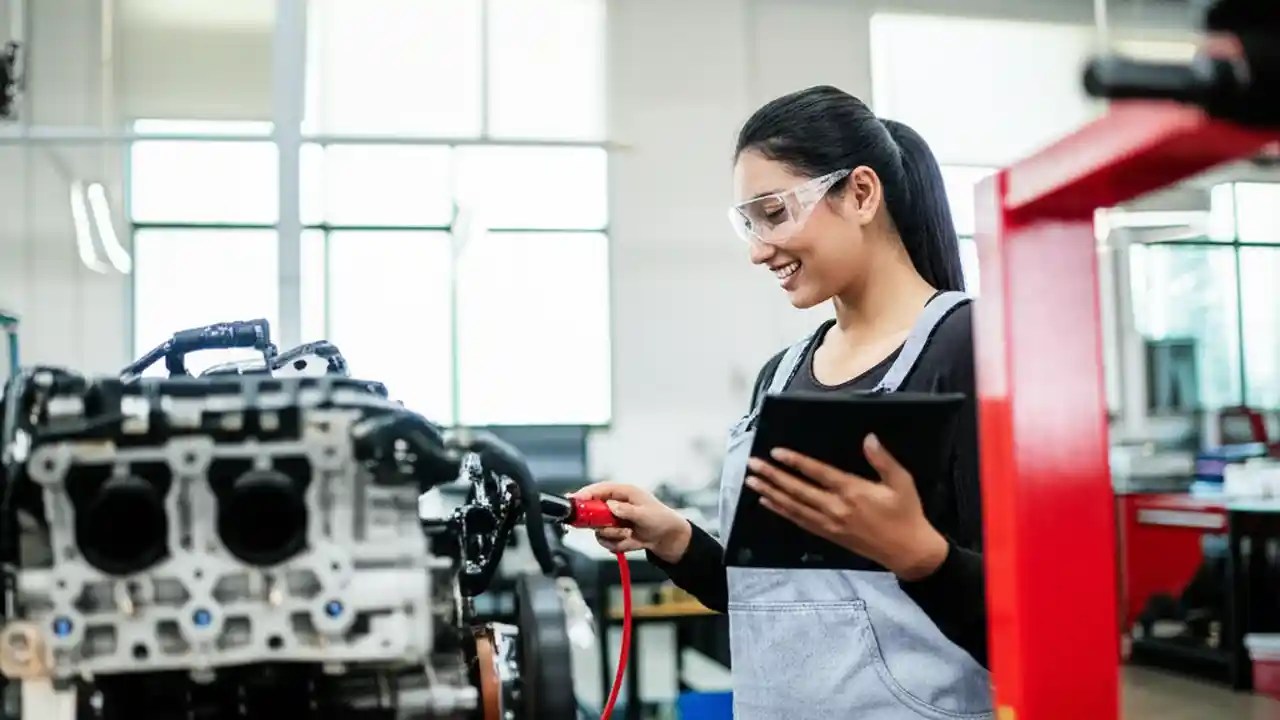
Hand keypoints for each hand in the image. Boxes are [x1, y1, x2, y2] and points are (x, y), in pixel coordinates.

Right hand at [570, 482, 692, 562]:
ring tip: (628, 533)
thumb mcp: (645, 513)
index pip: (600, 489)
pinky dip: (616, 544)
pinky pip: (605, 541)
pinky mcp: (613, 534)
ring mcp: (612, 520)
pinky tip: (629, 541)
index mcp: (623, 493)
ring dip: (612, 535)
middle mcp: (614, 505)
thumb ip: (627, 510)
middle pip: (592, 510)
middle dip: (596, 520)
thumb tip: (611, 506)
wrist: (667, 538)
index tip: (575, 500)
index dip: (586, 493)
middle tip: (606, 525)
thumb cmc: (661, 519)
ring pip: (598, 529)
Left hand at [744, 434, 948, 580]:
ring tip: (752, 481)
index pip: (817, 473)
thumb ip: (883, 460)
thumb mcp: (902, 482)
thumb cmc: (906, 513)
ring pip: (793, 507)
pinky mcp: (828, 535)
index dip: (795, 462)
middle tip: (752, 464)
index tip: (776, 452)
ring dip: (771, 492)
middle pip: (797, 490)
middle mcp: (836, 508)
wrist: (908, 552)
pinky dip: (781, 511)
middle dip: (773, 476)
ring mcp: (829, 524)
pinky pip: (799, 521)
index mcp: (853, 491)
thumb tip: (869, 438)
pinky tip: (768, 502)